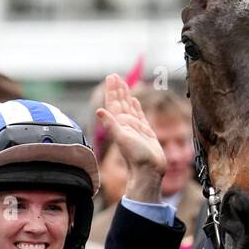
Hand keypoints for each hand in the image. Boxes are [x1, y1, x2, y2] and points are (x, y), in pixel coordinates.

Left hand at [96, 74, 166, 201]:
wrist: (149, 171)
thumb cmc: (136, 157)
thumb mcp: (122, 139)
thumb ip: (111, 125)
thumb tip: (99, 111)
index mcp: (119, 124)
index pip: (114, 103)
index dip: (112, 90)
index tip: (112, 78)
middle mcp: (126, 124)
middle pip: (120, 103)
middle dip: (118, 90)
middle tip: (115, 77)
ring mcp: (135, 128)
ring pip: (129, 107)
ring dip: (126, 96)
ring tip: (123, 85)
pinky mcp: (145, 132)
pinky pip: (139, 115)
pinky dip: (136, 107)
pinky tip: (134, 101)